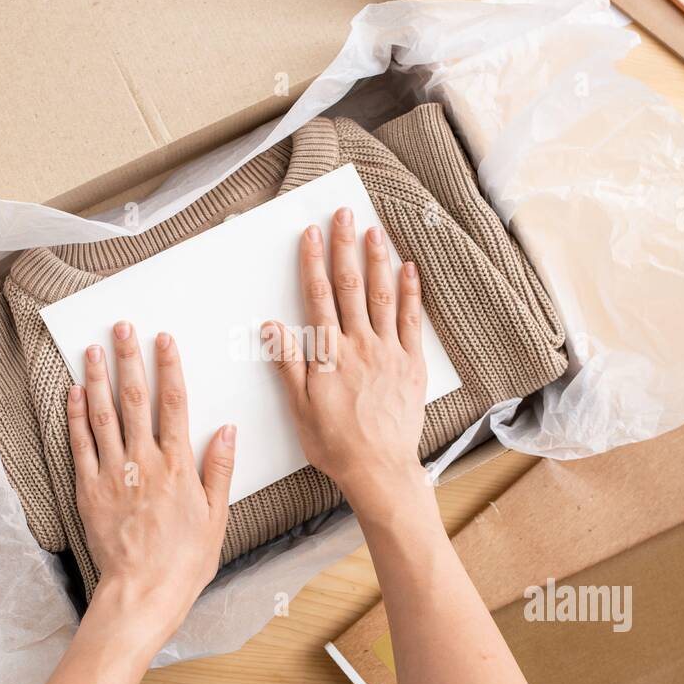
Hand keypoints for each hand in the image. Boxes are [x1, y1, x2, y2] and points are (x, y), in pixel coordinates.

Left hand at [67, 322, 235, 643]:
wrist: (143, 592)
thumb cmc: (185, 560)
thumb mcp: (217, 516)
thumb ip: (220, 469)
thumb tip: (227, 429)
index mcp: (177, 466)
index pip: (174, 404)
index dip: (168, 368)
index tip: (164, 340)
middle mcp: (144, 462)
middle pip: (135, 400)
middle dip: (129, 359)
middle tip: (121, 328)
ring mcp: (113, 475)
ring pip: (103, 415)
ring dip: (98, 379)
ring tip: (92, 350)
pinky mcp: (89, 491)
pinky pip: (80, 446)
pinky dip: (76, 417)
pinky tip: (74, 394)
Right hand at [264, 207, 427, 514]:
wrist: (379, 468)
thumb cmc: (335, 443)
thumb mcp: (300, 407)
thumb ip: (288, 363)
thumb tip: (271, 326)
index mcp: (329, 354)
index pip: (318, 296)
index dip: (313, 262)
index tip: (311, 234)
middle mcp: (360, 345)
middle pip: (350, 286)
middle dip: (344, 247)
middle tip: (344, 215)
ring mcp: (389, 352)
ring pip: (382, 295)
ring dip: (377, 260)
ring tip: (374, 230)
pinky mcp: (412, 364)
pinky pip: (411, 320)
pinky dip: (410, 293)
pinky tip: (409, 269)